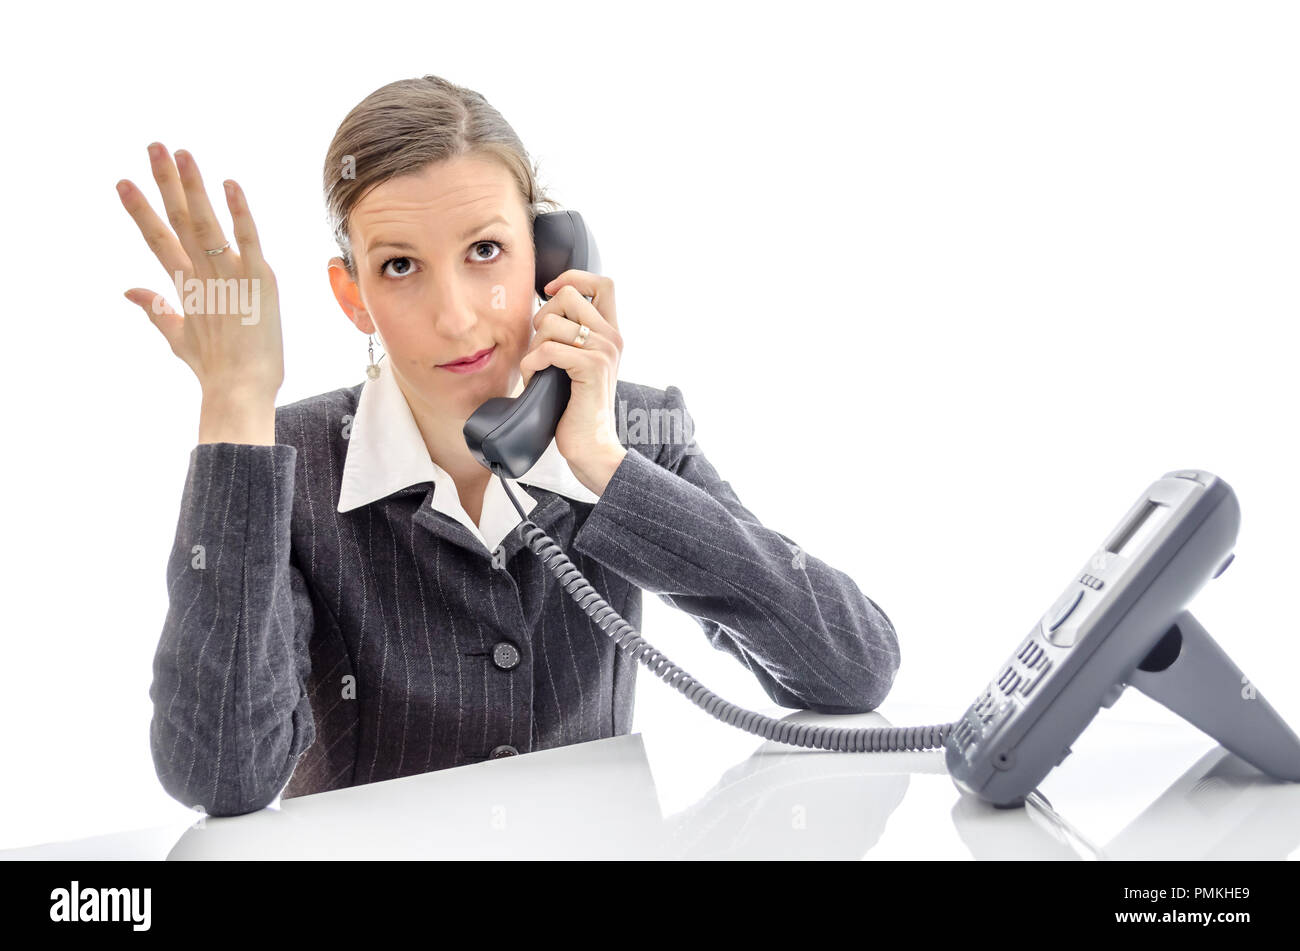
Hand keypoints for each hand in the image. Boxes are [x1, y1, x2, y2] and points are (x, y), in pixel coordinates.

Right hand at [116, 143, 283, 403]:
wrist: (238, 390)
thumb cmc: (216, 370)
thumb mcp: (179, 338)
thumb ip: (156, 309)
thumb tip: (130, 289)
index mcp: (184, 287)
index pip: (158, 239)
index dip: (141, 210)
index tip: (124, 182)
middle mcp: (202, 276)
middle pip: (178, 221)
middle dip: (165, 182)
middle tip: (153, 146)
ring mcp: (229, 275)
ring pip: (206, 222)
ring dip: (193, 186)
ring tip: (181, 153)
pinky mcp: (258, 280)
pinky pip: (248, 238)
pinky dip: (239, 212)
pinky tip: (230, 184)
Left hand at [521, 270, 626, 493]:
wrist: (591, 446)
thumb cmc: (575, 408)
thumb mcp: (577, 364)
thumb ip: (572, 335)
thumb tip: (544, 308)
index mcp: (611, 332)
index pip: (602, 283)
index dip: (573, 278)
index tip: (549, 293)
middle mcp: (612, 337)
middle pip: (569, 295)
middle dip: (543, 317)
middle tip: (541, 347)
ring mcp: (604, 350)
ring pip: (552, 322)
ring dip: (534, 345)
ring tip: (539, 369)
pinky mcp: (592, 367)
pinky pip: (547, 349)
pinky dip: (532, 365)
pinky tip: (535, 380)